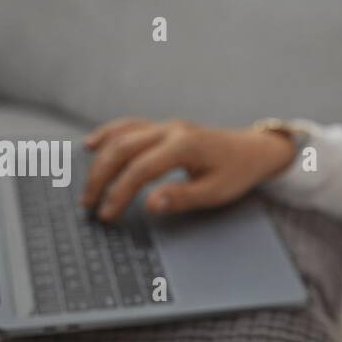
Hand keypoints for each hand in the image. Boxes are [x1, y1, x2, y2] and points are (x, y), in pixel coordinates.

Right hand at [79, 118, 296, 221]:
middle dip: (101, 178)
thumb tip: (149, 205)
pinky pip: (130, 126)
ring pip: (122, 136)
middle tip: (88, 205)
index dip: (119, 193)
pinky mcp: (164, 128)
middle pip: (123, 149)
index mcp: (184, 146)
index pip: (140, 169)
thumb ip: (182, 197)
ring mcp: (166, 126)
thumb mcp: (215, 192)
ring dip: (100, 160)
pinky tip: (91, 145)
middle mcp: (170, 130)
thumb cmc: (237, 173)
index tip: (107, 215)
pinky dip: (108, 134)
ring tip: (88, 186)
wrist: (254, 150)